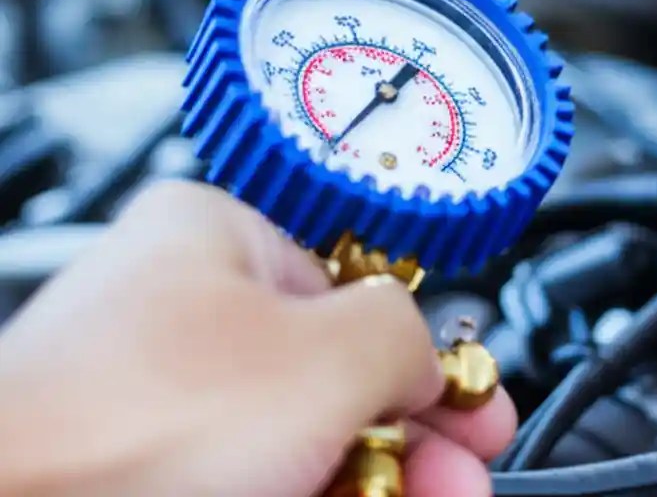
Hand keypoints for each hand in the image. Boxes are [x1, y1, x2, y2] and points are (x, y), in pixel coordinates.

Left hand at [0, 180, 512, 496]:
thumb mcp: (328, 355)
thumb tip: (428, 360)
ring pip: (301, 435)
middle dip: (414, 433)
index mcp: (218, 239)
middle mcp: (185, 309)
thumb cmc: (127, 426)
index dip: (435, 354)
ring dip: (377, 474)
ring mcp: (161, 396)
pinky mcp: (144, 464)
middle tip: (456, 479)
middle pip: (338, 373)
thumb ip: (408, 334)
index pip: (361, 290)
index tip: (475, 407)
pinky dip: (317, 490)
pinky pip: (255, 472)